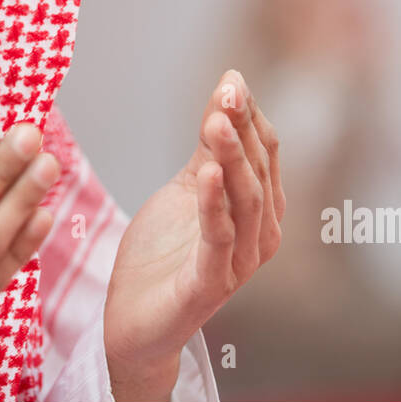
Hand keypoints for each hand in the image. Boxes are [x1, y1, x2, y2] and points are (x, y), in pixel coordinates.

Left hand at [104, 69, 283, 399]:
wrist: (135, 322)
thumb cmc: (165, 254)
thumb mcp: (187, 187)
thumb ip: (209, 145)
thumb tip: (231, 84)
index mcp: (259, 209)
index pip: (265, 152)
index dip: (250, 115)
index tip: (232, 79)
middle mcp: (260, 235)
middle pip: (258, 171)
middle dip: (243, 128)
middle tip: (227, 91)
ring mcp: (238, 263)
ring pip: (245, 201)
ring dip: (231, 157)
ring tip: (215, 121)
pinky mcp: (209, 285)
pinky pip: (218, 239)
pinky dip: (215, 205)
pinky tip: (208, 174)